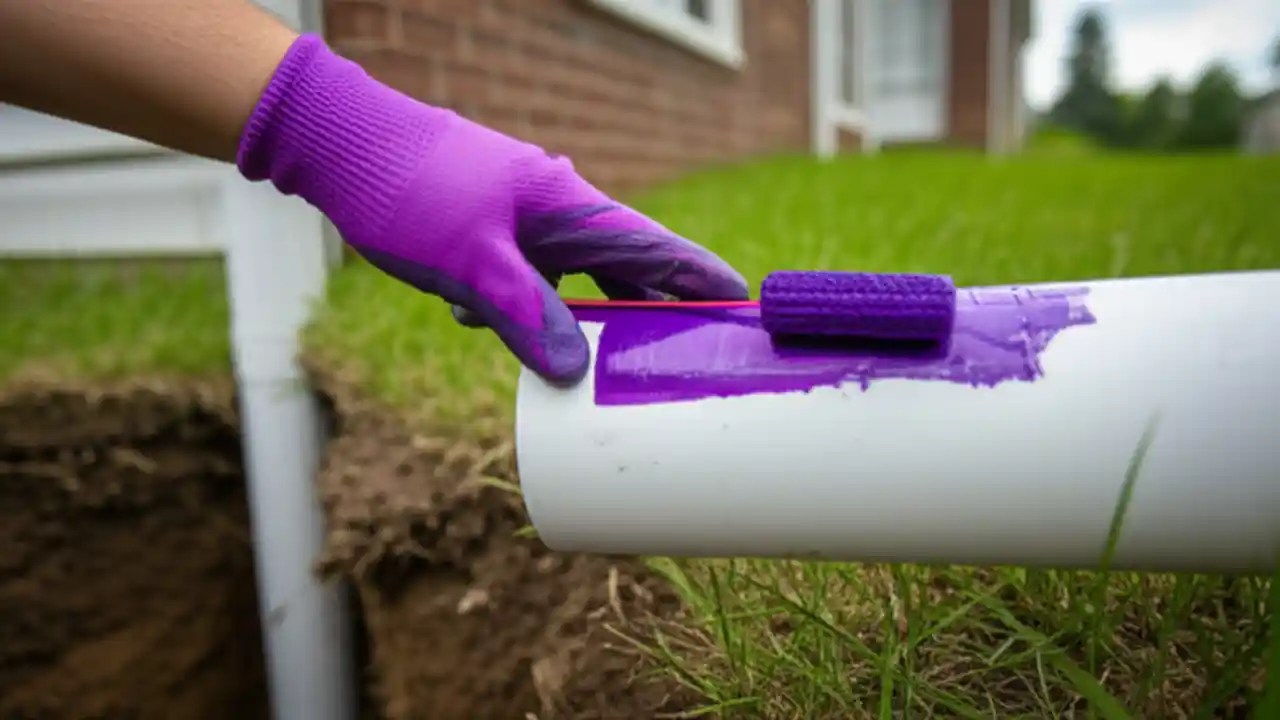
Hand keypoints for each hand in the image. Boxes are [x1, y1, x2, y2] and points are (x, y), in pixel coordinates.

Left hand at [236, 34, 748, 386]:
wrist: (337, 141)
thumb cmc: (409, 191)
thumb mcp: (473, 265)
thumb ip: (528, 317)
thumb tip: (576, 372)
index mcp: (572, 209)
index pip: (660, 249)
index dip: (705, 282)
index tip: (748, 310)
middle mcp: (558, 209)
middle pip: (628, 266)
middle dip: (654, 311)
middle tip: (686, 354)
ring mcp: (524, 216)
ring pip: (575, 273)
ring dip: (585, 315)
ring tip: (604, 362)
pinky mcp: (491, 225)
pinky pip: (528, 272)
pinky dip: (523, 302)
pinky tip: (485, 321)